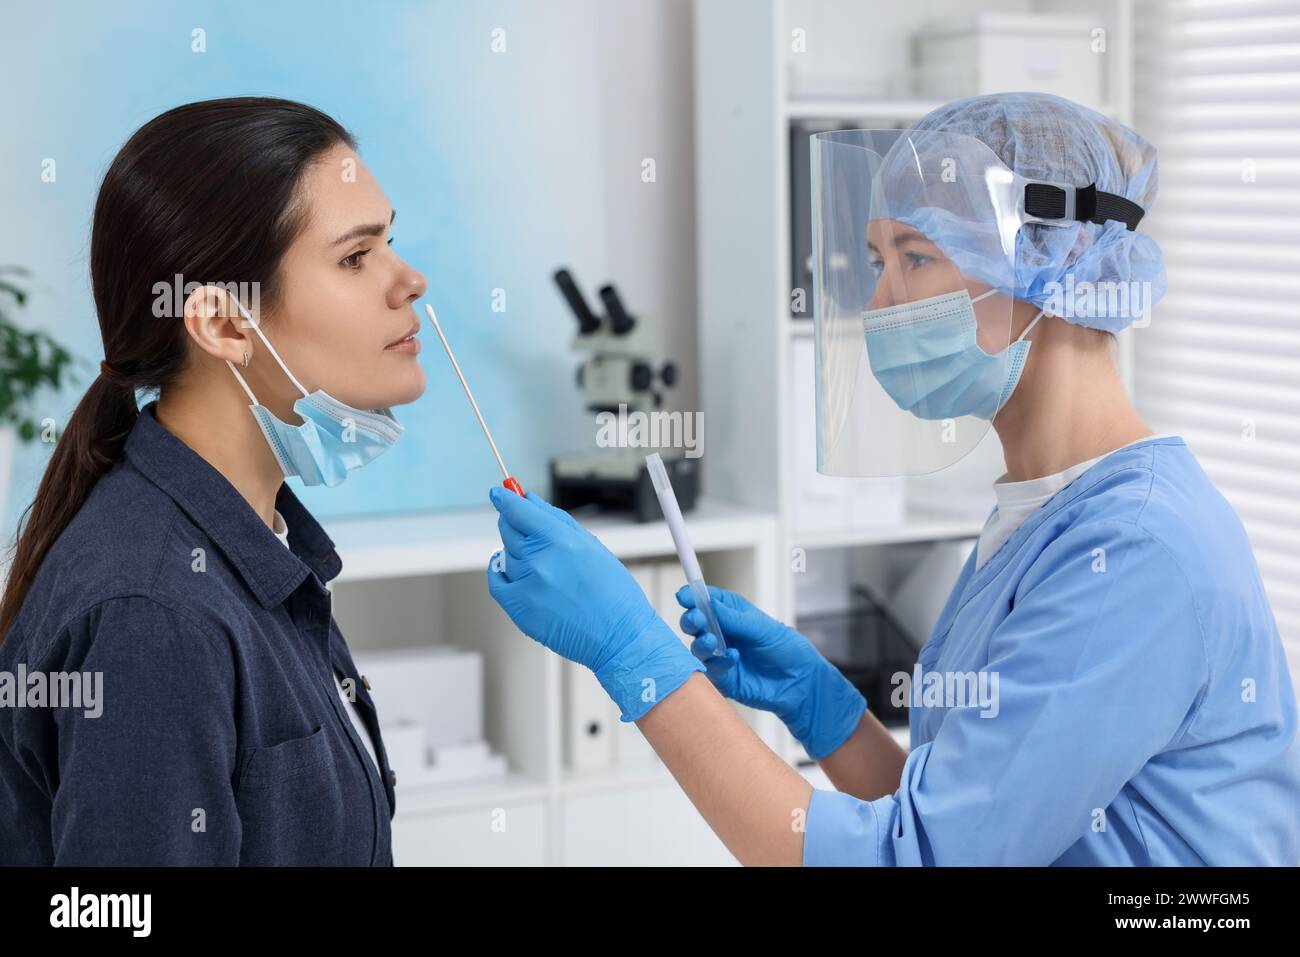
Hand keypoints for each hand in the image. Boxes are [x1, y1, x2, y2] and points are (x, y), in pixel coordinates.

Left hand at [487, 488, 702, 720]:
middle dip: (513, 524)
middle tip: (526, 529)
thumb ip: (557, 521)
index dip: (506, 498)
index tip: (499, 493)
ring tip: (545, 568)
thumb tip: (529, 500)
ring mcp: (526, 585)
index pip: (519, 510)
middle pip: (508, 529)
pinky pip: (497, 582)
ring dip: (517, 554)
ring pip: (506, 555)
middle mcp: (540, 560)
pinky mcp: (518, 608)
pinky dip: (502, 573)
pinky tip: (516, 574)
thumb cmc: (612, 593)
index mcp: (562, 541)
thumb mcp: (591, 546)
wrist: (618, 637)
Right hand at [677, 584, 866, 759]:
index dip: (693, 596)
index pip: (707, 601)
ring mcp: (720, 655)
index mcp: (732, 613)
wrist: (800, 683)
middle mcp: (723, 633)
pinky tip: (733, 658)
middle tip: (697, 620)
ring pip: (697, 647)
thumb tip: (710, 604)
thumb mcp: (763, 628)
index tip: (684, 595)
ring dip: (701, 642)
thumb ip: (734, 618)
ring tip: (711, 641)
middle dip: (691, 620)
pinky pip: (710, 669)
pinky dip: (718, 662)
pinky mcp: (723, 677)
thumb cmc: (788, 649)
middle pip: (695, 623)